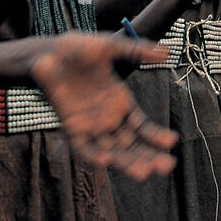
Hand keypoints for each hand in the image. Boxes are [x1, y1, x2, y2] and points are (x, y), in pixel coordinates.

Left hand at [26, 34, 177, 179]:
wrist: (49, 52)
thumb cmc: (81, 48)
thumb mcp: (111, 47)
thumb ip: (136, 51)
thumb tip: (167, 53)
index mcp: (121, 103)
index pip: (143, 127)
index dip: (157, 137)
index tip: (171, 142)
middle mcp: (108, 118)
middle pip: (132, 145)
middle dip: (149, 158)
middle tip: (166, 167)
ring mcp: (90, 125)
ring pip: (112, 151)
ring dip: (127, 164)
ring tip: (143, 173)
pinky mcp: (71, 128)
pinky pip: (83, 147)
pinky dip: (92, 156)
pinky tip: (105, 161)